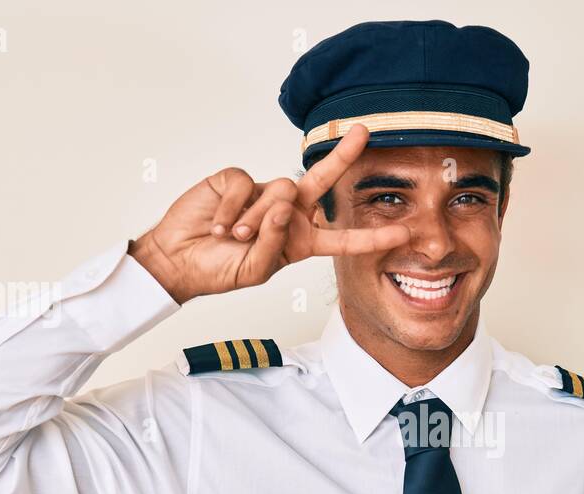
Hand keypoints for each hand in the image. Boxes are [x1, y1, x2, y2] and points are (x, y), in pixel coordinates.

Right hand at [129, 124, 408, 303]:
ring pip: (279, 191)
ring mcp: (263, 194)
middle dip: (342, 155)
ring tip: (234, 237)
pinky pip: (245, 186)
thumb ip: (274, 242)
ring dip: (256, 218)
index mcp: (301, 241)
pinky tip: (220, 225)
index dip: (372, 238)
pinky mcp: (237, 181)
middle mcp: (287, 213)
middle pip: (321, 182)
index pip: (342, 238)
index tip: (404, 234)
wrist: (179, 259)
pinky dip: (232, 209)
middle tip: (363, 132)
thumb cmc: (219, 271)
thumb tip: (283, 204)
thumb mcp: (256, 270)